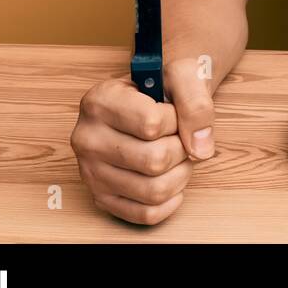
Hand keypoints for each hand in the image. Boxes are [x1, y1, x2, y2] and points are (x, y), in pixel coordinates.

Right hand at [70, 57, 216, 224]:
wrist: (150, 99)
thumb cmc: (164, 87)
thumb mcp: (184, 74)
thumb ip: (196, 103)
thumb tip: (200, 149)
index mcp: (99, 102)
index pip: (152, 124)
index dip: (176, 119)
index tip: (173, 111)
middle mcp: (87, 138)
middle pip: (155, 161)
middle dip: (182, 148)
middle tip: (179, 136)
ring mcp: (90, 172)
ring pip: (153, 191)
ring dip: (180, 174)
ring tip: (177, 155)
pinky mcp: (102, 198)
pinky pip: (146, 214)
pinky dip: (170, 200)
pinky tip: (171, 177)